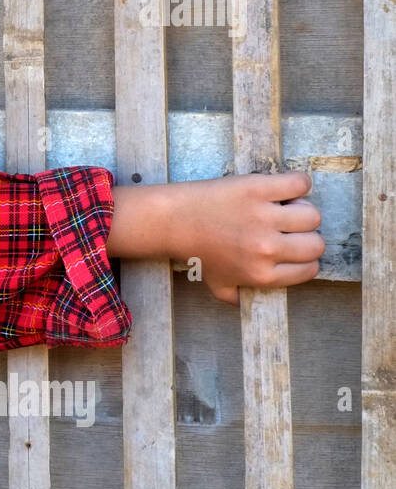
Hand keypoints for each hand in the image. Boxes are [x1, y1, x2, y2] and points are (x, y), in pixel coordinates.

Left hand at [165, 171, 324, 304]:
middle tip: (287, 228)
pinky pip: (299, 183)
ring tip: (283, 208)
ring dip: (301, 210)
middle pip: (316, 244)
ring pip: (312, 215)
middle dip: (306, 236)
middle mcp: (266, 249)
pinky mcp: (257, 189)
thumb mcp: (217, 284)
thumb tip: (251, 305)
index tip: (292, 248)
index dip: (304, 258)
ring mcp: (263, 218)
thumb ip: (238, 297)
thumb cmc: (196, 252)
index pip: (310, 269)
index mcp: (262, 275)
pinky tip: (285, 189)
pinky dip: (298, 184)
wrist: (172, 221)